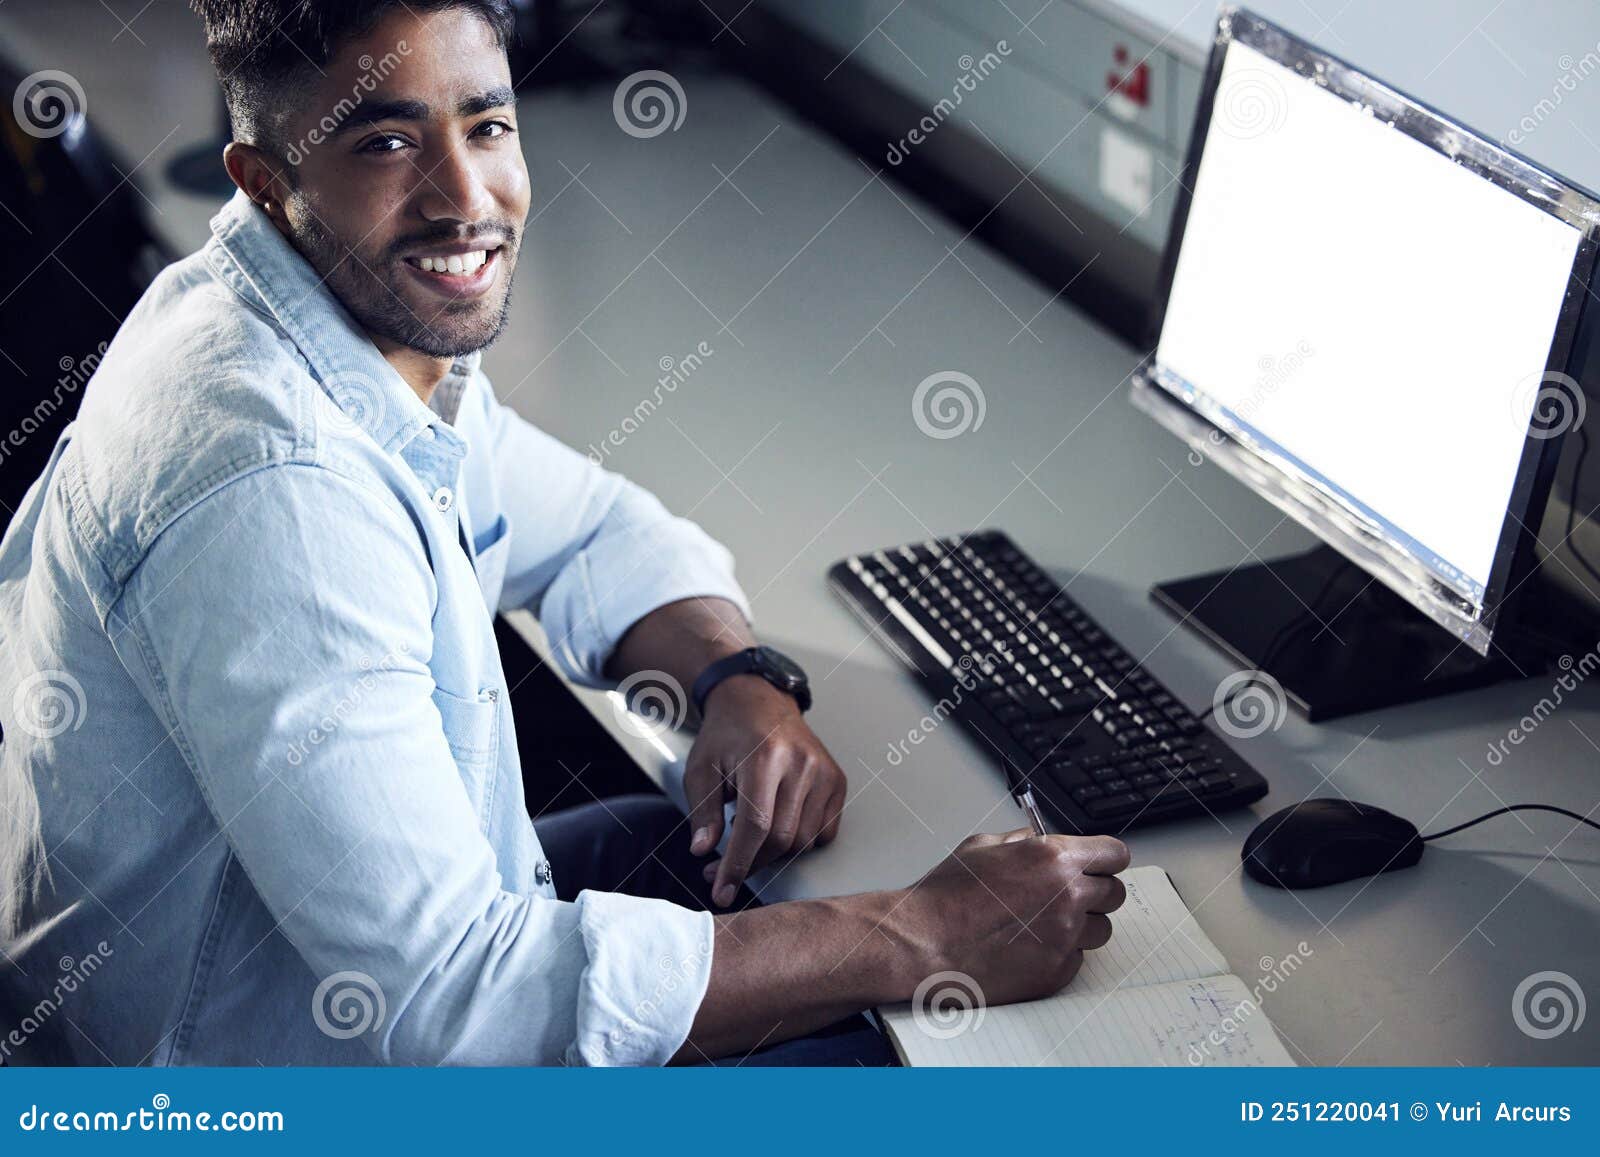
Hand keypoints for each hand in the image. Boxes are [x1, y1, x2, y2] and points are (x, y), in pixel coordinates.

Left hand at [684, 676, 846, 906]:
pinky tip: (776, 830)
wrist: (758, 700)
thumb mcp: (701, 769)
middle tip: (722, 871)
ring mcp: (824, 771)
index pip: (755, 826)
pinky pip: (824, 830)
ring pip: (804, 839)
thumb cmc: (725, 736)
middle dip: (751, 864)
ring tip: (747, 845)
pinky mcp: (837, 779)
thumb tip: (704, 852)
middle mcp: (801, 764)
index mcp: (765, 757)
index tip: (721, 890)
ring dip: (773, 855)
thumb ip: (703, 811)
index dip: (738, 864)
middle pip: (782, 838)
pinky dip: (800, 841)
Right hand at [887, 830, 1129, 1006]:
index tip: (1098, 864)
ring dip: (1081, 925)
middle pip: (1114, 893)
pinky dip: (1059, 953)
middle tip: (1066, 894)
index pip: (1114, 854)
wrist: (923, 943)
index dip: (1104, 859)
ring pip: (1100, 930)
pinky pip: (1077, 959)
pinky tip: (1027, 946)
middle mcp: (1068, 897)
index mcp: (1053, 859)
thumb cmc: (944, 897)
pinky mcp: (1057, 972)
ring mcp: (1065, 938)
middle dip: (1094, 891)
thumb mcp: (981, 846)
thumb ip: (1023, 841)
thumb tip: (1040, 840)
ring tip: (1042, 923)